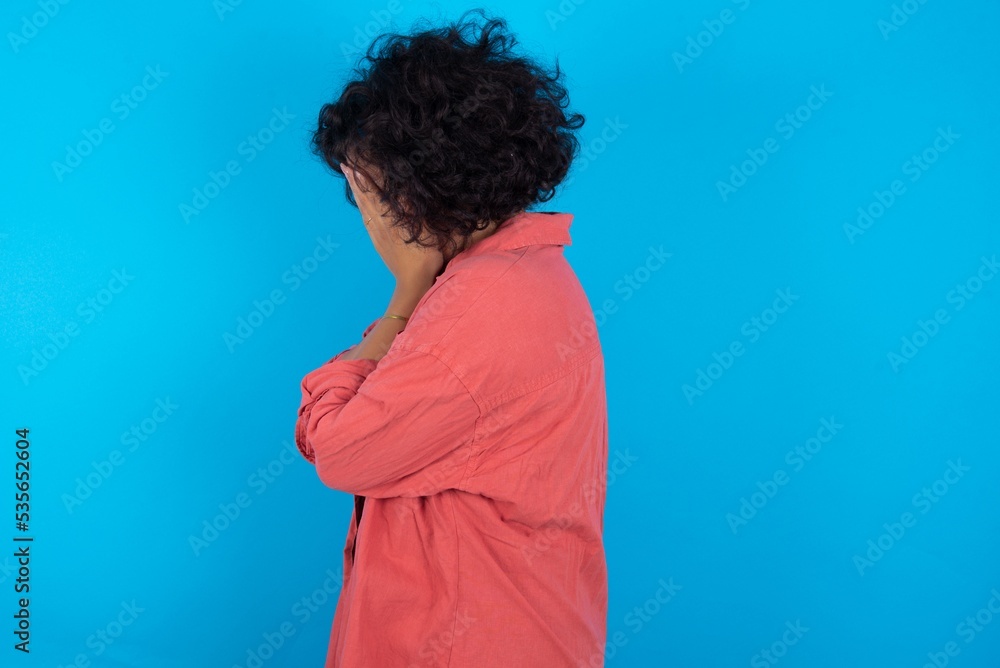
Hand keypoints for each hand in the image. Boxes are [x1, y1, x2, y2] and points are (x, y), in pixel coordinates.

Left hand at [342, 163, 444, 288]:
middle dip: (355, 179)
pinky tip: (359, 203)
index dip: (366, 176)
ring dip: (356, 191)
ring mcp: (378, 233)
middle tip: (345, 164)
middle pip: (366, 197)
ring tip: (349, 176)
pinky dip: (361, 208)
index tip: (356, 162)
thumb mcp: (426, 228)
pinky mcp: (378, 242)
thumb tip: (402, 190)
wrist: (414, 281)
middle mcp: (382, 222)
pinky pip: (366, 220)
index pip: (375, 191)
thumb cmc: (426, 254)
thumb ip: (415, 208)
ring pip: (364, 207)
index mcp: (393, 217)